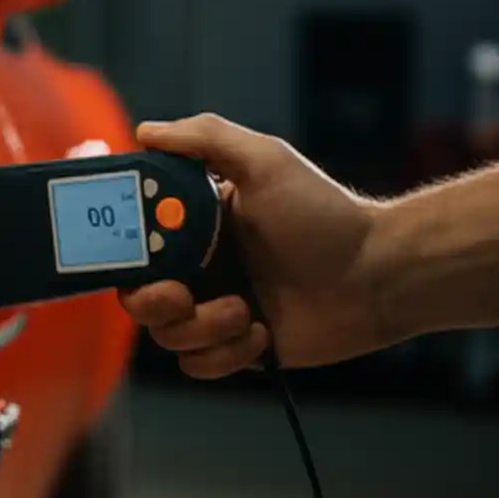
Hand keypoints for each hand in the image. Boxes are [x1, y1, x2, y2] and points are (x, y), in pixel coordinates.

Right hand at [119, 113, 389, 377]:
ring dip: (201, 327)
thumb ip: (204, 138)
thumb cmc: (325, 214)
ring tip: (245, 310)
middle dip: (152, 299)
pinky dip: (224, 354)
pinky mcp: (237, 347)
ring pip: (166, 335)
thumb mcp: (264, 160)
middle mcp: (199, 267)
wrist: (377, 275)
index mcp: (194, 224)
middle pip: (136, 296)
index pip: (134, 240)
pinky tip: (263, 330)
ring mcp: (215, 309)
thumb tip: (146, 132)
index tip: (133, 252)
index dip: (121, 250)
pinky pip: (198, 365)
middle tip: (181, 292)